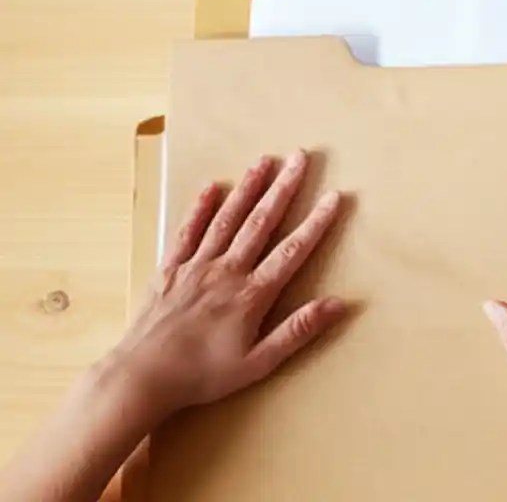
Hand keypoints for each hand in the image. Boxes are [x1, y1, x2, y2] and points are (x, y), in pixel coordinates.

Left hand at [109, 150, 346, 418]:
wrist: (141, 377)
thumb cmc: (203, 375)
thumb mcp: (259, 363)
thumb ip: (297, 331)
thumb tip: (337, 304)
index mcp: (251, 295)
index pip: (292, 251)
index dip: (316, 223)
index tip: (334, 197)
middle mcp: (226, 271)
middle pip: (260, 223)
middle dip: (283, 188)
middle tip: (299, 157)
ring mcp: (196, 267)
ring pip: (227, 219)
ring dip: (248, 188)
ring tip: (264, 161)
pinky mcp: (170, 270)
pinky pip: (187, 232)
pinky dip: (201, 208)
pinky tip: (213, 187)